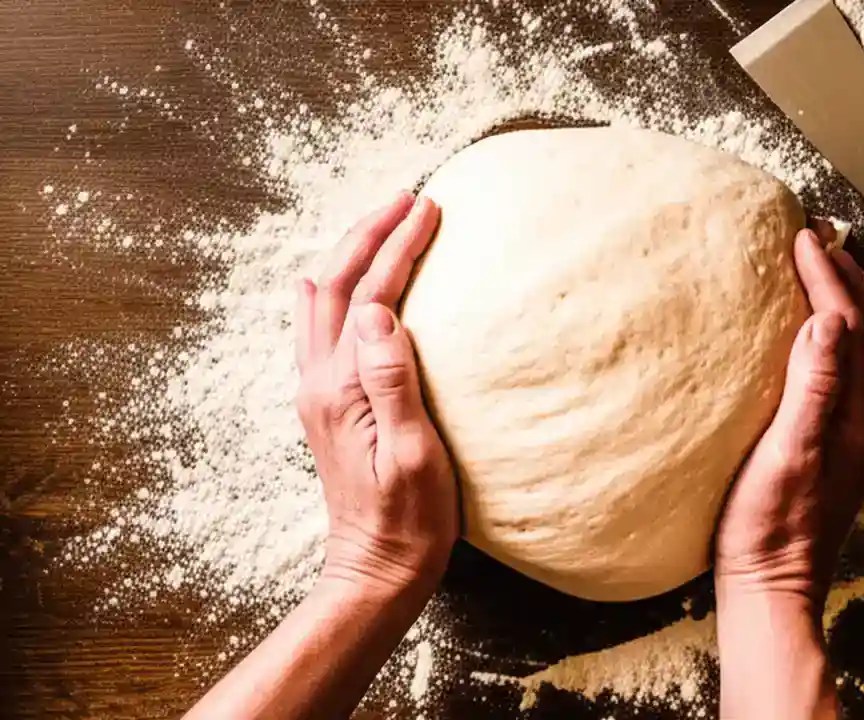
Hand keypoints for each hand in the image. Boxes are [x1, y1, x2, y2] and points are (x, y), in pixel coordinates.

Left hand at [294, 191, 457, 600]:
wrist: (376, 568)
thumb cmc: (409, 519)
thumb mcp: (412, 455)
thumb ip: (391, 382)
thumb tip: (376, 312)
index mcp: (344, 388)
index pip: (371, 296)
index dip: (399, 247)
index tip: (429, 208)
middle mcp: (320, 382)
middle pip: (335, 285)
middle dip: (369, 235)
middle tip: (407, 200)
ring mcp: (317, 392)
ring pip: (321, 302)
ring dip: (350, 256)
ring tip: (383, 225)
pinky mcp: (325, 404)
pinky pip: (319, 328)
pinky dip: (333, 291)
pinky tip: (335, 285)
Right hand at [715, 224, 863, 604]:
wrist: (772, 588)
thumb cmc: (768, 529)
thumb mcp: (785, 456)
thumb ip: (813, 390)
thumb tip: (831, 321)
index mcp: (859, 419)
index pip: (851, 327)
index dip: (828, 278)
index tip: (802, 239)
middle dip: (850, 278)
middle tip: (820, 238)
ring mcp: (862, 435)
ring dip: (858, 303)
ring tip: (832, 269)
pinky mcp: (846, 446)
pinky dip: (854, 336)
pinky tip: (830, 334)